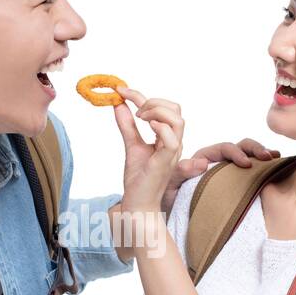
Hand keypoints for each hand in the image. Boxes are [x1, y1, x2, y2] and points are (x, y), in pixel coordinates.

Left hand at [112, 87, 184, 214]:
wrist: (138, 203)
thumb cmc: (139, 180)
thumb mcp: (131, 145)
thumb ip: (127, 125)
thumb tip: (118, 105)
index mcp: (167, 137)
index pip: (163, 108)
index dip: (141, 96)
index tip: (121, 90)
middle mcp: (174, 142)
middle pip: (175, 109)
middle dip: (153, 101)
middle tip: (134, 110)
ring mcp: (172, 152)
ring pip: (177, 120)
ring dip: (156, 111)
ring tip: (139, 118)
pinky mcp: (166, 161)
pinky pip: (172, 139)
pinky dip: (160, 127)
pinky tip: (147, 126)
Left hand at [161, 139, 280, 213]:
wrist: (170, 215)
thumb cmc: (168, 199)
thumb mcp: (170, 185)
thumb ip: (180, 173)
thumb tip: (200, 163)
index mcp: (204, 158)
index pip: (224, 148)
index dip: (236, 152)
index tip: (246, 163)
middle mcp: (218, 162)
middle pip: (240, 147)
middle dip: (255, 149)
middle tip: (268, 157)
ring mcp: (227, 172)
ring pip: (248, 156)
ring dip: (262, 154)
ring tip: (275, 158)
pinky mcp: (235, 184)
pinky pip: (251, 172)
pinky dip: (263, 167)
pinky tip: (275, 168)